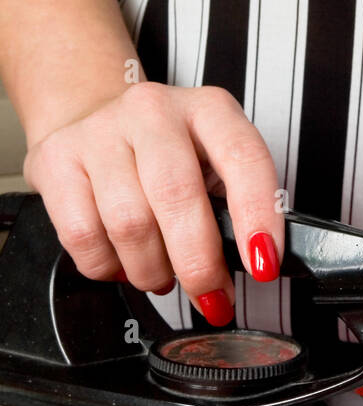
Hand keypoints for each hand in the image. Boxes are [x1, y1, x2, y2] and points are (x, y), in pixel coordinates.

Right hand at [23, 82, 283, 323]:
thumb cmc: (165, 153)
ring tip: (162, 275)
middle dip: (199, 264)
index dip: (257, 215)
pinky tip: (122, 262)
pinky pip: (84, 238)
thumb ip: (235, 205)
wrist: (91, 117)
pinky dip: (109, 267)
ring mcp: (99, 132)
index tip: (263, 263)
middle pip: (177, 197)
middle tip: (211, 296)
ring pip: (129, 224)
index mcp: (208, 109)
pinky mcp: (56, 161)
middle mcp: (153, 111)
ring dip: (153, 271)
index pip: (243, 158)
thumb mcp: (212, 161)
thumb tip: (257, 265)